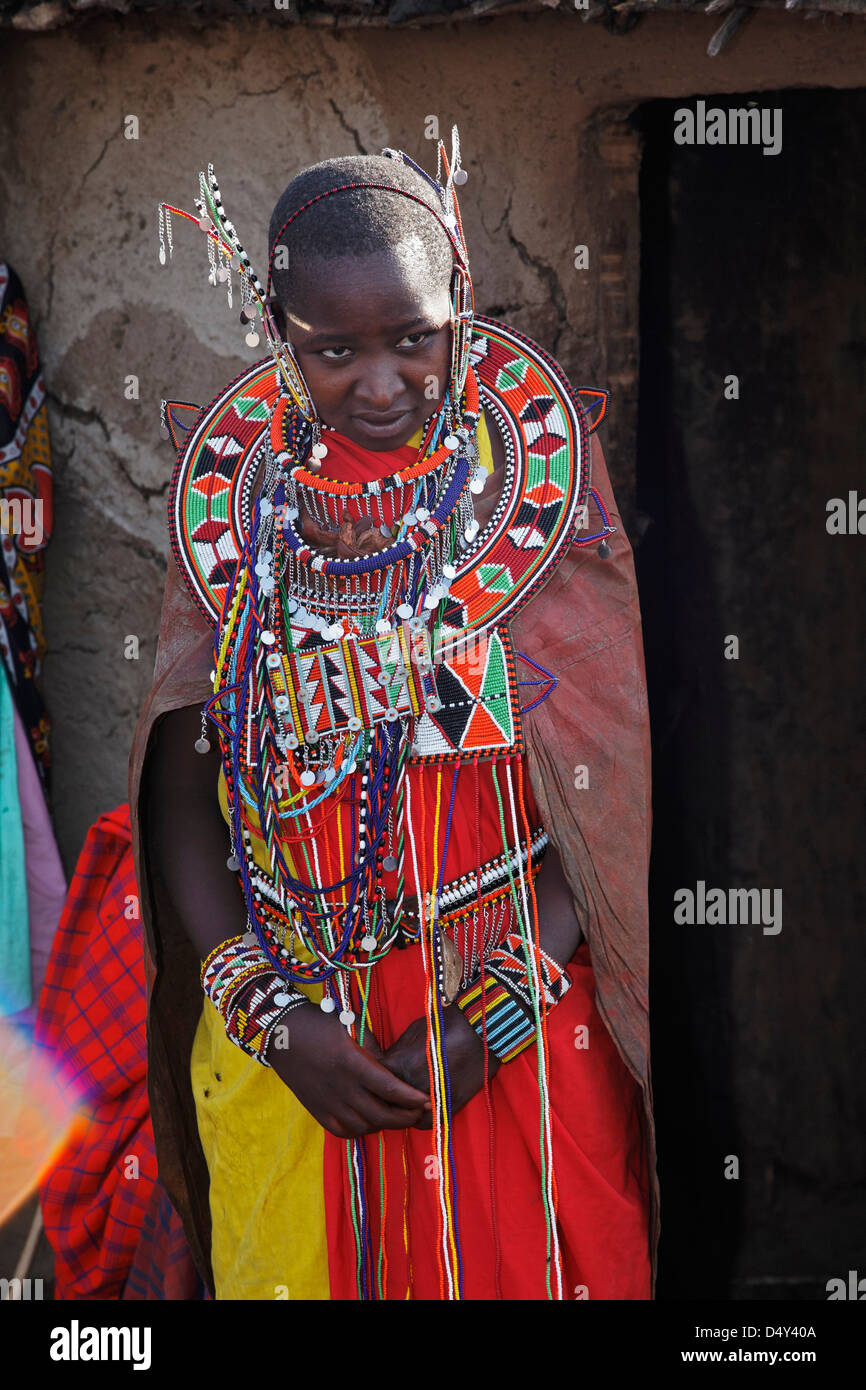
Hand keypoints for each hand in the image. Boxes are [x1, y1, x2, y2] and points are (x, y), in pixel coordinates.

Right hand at [266, 1001, 431, 1138]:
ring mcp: (327, 1102)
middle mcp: (340, 1086)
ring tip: (396, 1115)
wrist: (281, 1033)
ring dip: (384, 1124)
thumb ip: (373, 1051)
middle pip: (381, 1114)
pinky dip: (361, 1130)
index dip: (411, 1099)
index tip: (427, 1101)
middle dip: (405, 1117)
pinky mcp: (316, 1110)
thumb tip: (392, 1071)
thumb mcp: (350, 1029)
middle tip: (419, 1113)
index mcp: (351, 1062)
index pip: (389, 1088)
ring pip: (365, 1126)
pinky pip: (344, 1131)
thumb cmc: (320, 1023)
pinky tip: (369, 1122)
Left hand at [381, 1007, 500, 1128]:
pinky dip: (417, 1118)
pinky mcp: (446, 1109)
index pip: (372, 1081)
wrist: (479, 1031)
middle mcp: (411, 1086)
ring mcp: (429, 1100)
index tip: (371, 1077)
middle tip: (381, 1092)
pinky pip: (422, 1123)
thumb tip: (383, 1065)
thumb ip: (395, 1053)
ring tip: (399, 1101)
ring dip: (399, 1110)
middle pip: (385, 1102)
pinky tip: (417, 1108)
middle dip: (382, 1097)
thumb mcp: (412, 1033)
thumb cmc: (444, 1026)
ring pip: (402, 1117)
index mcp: (399, 1065)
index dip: (370, 1079)